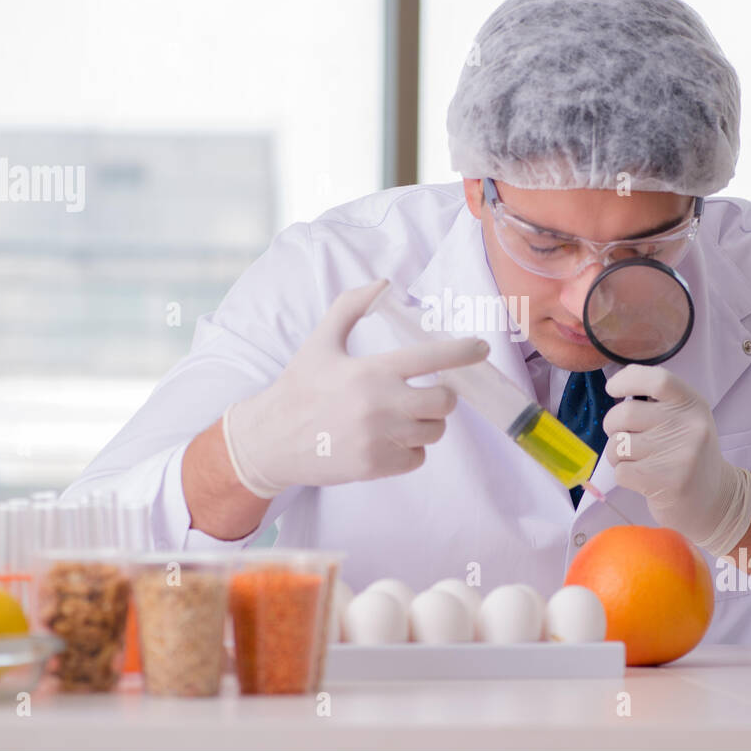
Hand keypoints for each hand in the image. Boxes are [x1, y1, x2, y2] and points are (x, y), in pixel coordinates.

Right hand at [222, 279, 489, 497]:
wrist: (269, 440)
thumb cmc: (299, 388)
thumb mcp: (320, 342)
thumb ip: (350, 307)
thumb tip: (383, 284)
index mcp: (371, 370)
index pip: (431, 357)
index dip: (463, 352)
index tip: (481, 349)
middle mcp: (379, 405)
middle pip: (444, 401)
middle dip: (443, 396)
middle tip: (428, 393)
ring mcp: (378, 439)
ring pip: (433, 431)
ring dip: (426, 424)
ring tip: (402, 418)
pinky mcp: (375, 467)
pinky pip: (417, 458)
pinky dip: (410, 450)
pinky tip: (387, 441)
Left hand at [602, 365, 750, 555]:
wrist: (716, 501)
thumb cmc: (688, 455)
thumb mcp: (686, 420)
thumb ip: (658, 403)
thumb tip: (617, 386)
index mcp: (692, 404)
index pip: (657, 380)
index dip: (627, 380)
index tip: (612, 389)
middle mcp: (689, 426)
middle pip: (625, 414)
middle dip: (612, 425)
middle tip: (623, 436)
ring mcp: (679, 455)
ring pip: (618, 445)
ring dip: (617, 454)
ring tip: (637, 460)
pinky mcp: (666, 482)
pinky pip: (621, 471)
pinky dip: (624, 475)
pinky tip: (643, 479)